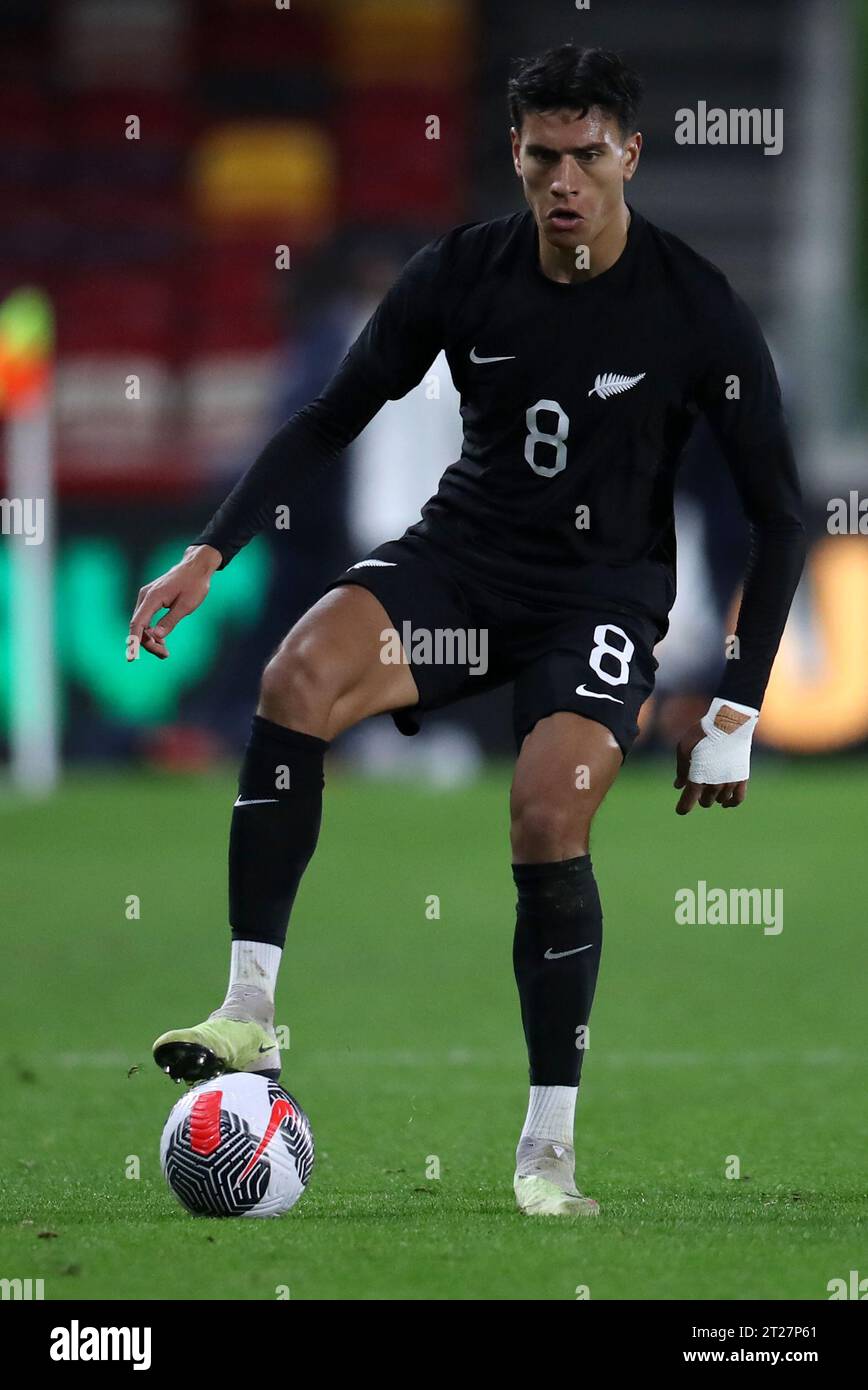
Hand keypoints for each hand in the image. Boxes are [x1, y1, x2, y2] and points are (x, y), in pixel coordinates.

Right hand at [128, 544, 221, 660]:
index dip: (134, 641)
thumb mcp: (186, 605)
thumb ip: (170, 621)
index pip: (138, 623)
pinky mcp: (151, 599)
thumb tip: (156, 637)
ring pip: (142, 624)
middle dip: (148, 643)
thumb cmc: (194, 584)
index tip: (131, 658)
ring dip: (150, 639)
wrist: (196, 567)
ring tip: (165, 652)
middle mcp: (145, 596)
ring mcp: (147, 597)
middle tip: (165, 655)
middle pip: (139, 626)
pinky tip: (161, 641)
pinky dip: (152, 631)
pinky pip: (146, 618)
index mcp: (153, 597)